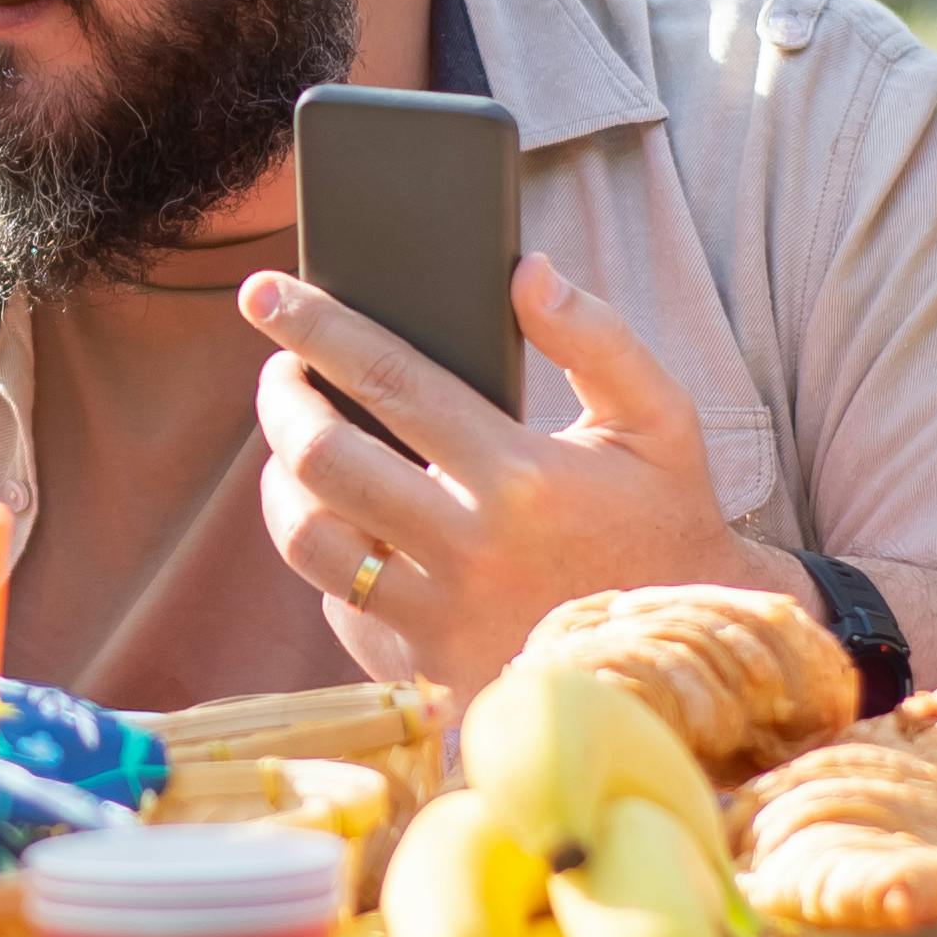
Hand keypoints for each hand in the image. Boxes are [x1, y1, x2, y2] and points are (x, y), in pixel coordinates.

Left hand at [246, 253, 788, 686]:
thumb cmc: (664, 520)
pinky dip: (326, 557)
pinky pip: (338, 604)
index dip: (316, 328)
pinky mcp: (423, 667)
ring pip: (309, 542)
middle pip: (324, 461)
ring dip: (281, 485)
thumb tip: (528, 270)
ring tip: (294, 450)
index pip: (390, 380)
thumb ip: (598, 337)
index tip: (266, 293)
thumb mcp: (659, 420)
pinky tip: (344, 523)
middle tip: (282, 372)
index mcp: (521, 476)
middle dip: (280, 401)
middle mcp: (470, 547)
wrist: (671, 659)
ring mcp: (440, 614)